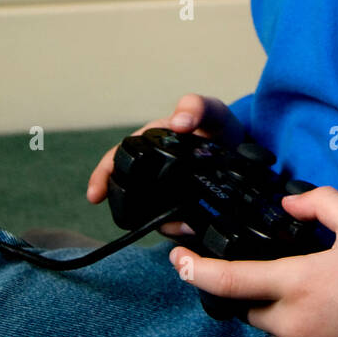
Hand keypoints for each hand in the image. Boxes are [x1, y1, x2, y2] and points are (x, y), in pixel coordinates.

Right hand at [87, 93, 245, 236]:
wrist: (243, 150)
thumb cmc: (219, 127)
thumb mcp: (213, 112)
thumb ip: (198, 107)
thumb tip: (179, 122)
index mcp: (152, 141)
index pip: (119, 157)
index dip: (104, 174)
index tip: (95, 194)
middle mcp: (153, 168)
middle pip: (130, 192)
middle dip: (130, 209)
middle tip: (137, 221)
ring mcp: (165, 190)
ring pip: (150, 213)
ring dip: (164, 222)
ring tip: (185, 224)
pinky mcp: (181, 208)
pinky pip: (172, 223)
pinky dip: (179, 228)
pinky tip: (192, 228)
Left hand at [169, 186, 337, 336]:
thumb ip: (319, 202)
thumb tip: (290, 201)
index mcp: (295, 283)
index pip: (229, 280)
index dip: (196, 270)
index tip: (176, 260)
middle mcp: (291, 322)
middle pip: (248, 307)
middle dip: (256, 290)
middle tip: (288, 273)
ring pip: (273, 328)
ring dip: (282, 311)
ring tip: (323, 295)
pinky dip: (303, 331)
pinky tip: (334, 317)